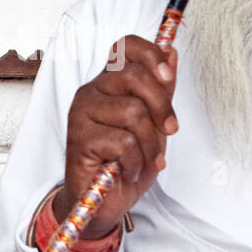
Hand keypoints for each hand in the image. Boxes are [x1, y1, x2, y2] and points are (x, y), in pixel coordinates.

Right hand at [54, 36, 177, 239]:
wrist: (105, 203)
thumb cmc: (127, 163)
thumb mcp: (154, 125)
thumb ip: (161, 90)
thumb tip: (171, 52)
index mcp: (109, 83)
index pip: (125, 47)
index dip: (150, 54)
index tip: (168, 75)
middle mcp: (92, 91)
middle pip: (135, 76)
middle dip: (162, 107)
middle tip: (170, 131)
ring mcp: (82, 113)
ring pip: (133, 112)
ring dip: (150, 143)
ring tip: (145, 159)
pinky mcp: (80, 138)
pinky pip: (124, 142)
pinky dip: (136, 161)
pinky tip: (128, 170)